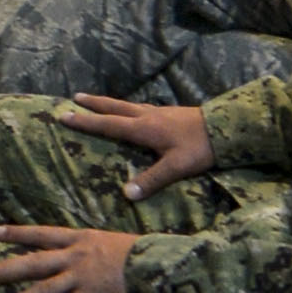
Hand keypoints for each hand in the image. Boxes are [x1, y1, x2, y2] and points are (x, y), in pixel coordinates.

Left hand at [0, 226, 139, 292]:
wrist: (161, 265)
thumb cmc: (142, 253)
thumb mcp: (111, 242)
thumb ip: (91, 249)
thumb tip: (80, 256)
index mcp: (80, 238)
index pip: (41, 233)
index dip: (16, 233)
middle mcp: (75, 256)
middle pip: (31, 263)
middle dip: (2, 271)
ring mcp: (80, 277)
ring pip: (40, 292)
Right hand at [66, 89, 213, 189]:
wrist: (226, 127)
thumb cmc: (200, 148)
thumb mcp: (176, 167)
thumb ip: (152, 180)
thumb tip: (126, 195)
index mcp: (144, 129)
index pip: (108, 124)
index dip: (86, 122)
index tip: (65, 116)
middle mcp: (147, 116)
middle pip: (115, 107)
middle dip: (94, 104)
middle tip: (74, 98)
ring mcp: (159, 112)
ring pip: (127, 104)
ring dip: (109, 103)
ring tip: (96, 101)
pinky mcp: (169, 113)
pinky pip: (140, 107)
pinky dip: (128, 107)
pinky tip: (132, 111)